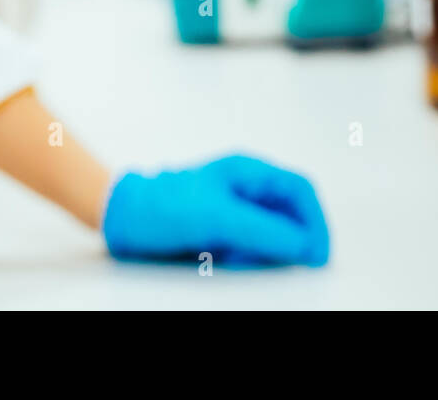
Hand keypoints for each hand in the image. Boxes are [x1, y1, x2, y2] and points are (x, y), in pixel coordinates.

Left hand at [101, 155, 329, 266]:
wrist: (119, 217)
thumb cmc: (162, 206)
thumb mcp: (217, 219)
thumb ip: (263, 230)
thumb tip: (305, 245)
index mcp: (251, 172)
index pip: (301, 191)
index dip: (316, 223)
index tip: (318, 255)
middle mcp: (247, 188)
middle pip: (290, 214)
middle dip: (291, 242)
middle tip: (283, 266)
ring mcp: (235, 209)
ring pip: (270, 234)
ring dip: (265, 254)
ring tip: (237, 260)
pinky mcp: (221, 229)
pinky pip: (248, 247)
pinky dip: (246, 259)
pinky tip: (225, 263)